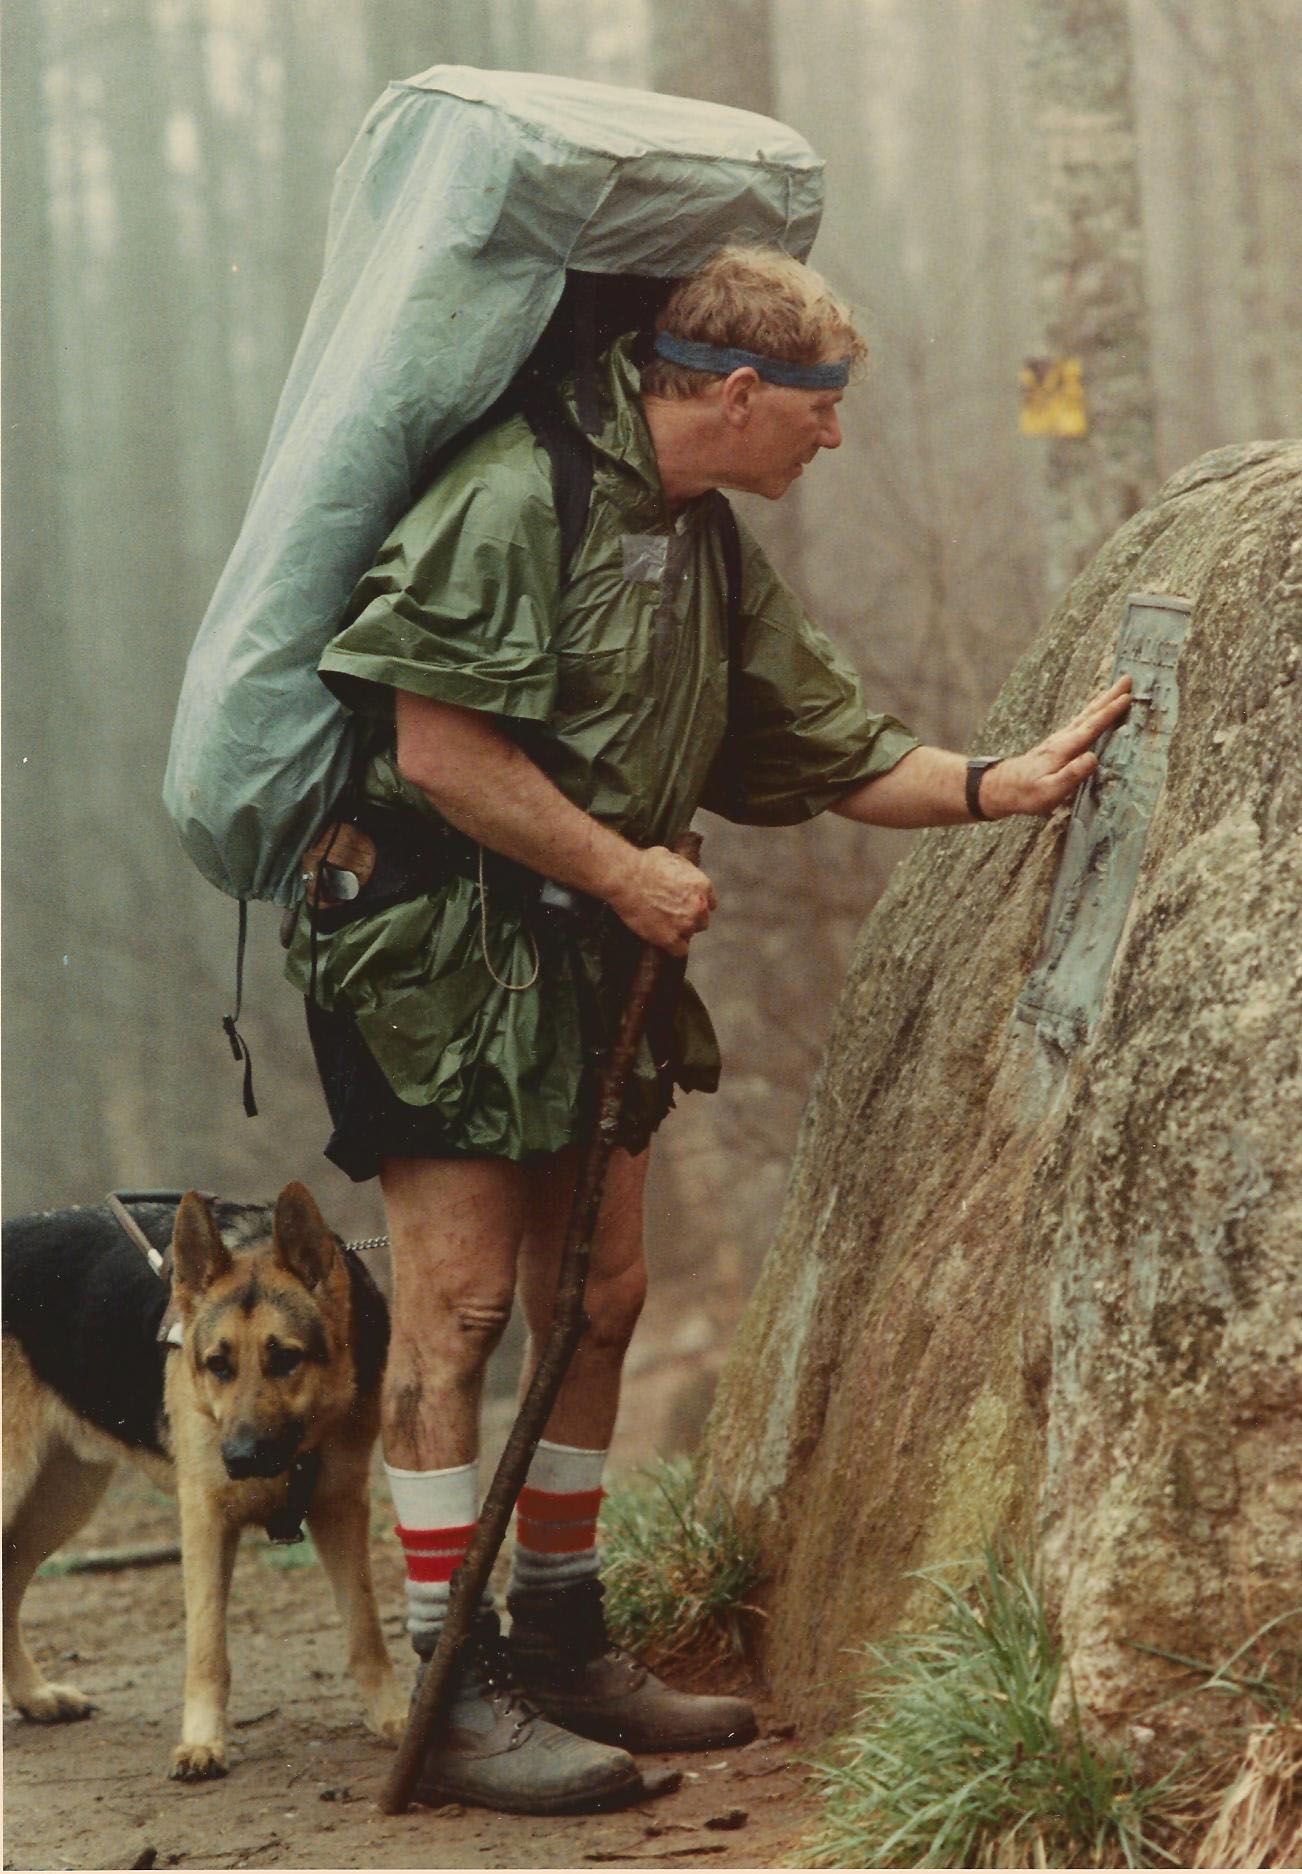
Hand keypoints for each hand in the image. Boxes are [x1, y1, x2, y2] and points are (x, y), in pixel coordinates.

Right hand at [607, 846, 716, 955]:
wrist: (625, 878)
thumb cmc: (644, 864)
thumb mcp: (674, 859)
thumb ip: (685, 873)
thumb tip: (684, 876)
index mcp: (703, 886)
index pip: (710, 903)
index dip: (696, 904)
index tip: (686, 906)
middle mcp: (699, 907)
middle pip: (702, 920)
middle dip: (690, 918)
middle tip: (672, 916)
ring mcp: (686, 925)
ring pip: (690, 934)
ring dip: (680, 931)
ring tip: (662, 925)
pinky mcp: (670, 939)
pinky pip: (680, 950)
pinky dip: (672, 947)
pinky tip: (663, 940)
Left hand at [981, 675, 1132, 817]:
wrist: (1002, 787)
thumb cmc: (1027, 793)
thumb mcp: (1050, 791)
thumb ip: (1072, 775)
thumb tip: (1093, 757)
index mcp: (1064, 749)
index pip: (1091, 727)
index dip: (1110, 712)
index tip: (1127, 697)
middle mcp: (1062, 739)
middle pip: (1090, 713)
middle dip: (1110, 696)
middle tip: (1128, 678)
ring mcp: (1059, 739)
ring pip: (1085, 715)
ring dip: (1102, 700)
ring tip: (1117, 688)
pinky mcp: (1058, 744)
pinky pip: (1080, 722)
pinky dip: (1092, 712)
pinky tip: (1095, 710)